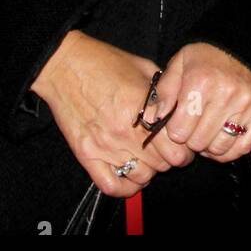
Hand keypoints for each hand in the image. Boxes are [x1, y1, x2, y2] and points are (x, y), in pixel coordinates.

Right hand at [31, 30, 196, 197]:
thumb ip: (165, 90)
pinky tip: (131, 175)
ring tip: (149, 158)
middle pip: (164, 164)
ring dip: (151, 170)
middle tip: (168, 149)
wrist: (65, 65)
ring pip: (143, 177)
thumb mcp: (143, 67)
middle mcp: (126, 132)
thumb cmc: (105, 62)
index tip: (184, 140)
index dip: (186, 144)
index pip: (178, 145)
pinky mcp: (86, 155)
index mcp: (144, 109)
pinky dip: (126, 187)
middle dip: (172, 157)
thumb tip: (181, 106)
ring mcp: (105, 147)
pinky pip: (112, 186)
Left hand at [154, 43, 250, 162]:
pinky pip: (243, 147)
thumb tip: (155, 118)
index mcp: (201, 82)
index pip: (179, 132)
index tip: (177, 123)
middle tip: (192, 127)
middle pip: (199, 142)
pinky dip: (229, 150)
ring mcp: (247, 104)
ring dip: (209, 145)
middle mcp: (226, 94)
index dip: (174, 131)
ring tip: (206, 131)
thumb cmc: (206, 57)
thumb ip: (164, 91)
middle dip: (191, 138)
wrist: (240, 46)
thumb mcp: (179, 64)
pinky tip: (221, 138)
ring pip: (220, 148)